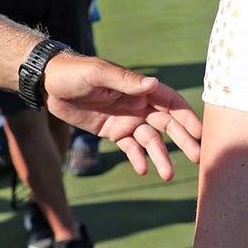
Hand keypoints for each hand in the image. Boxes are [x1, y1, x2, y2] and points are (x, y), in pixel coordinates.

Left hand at [42, 53, 202, 179]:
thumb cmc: (74, 72)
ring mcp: (127, 120)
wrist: (48, 83)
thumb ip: (125, 81)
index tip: (199, 133)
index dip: (187, 117)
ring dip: (160, 156)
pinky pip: (130, 147)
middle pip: (167, 125)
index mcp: (140, 89)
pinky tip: (143, 170)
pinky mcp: (113, 132)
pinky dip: (137, 158)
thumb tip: (153, 84)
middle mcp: (139, 105)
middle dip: (183, 140)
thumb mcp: (98, 74)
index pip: (171, 103)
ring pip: (150, 141)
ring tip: (167, 175)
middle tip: (197, 157)